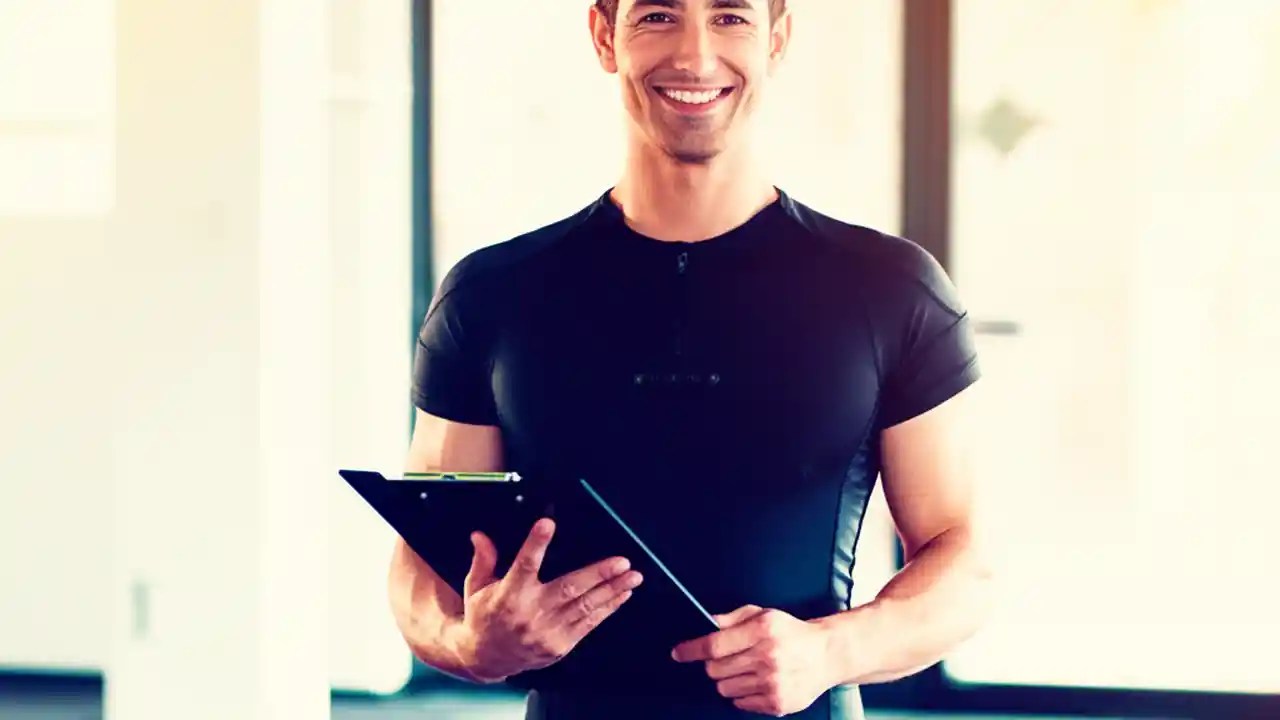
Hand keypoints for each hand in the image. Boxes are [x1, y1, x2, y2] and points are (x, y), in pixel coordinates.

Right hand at [453, 518, 642, 681]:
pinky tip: (621, 596)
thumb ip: (483, 560)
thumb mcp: (476, 587)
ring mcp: (548, 631)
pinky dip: (607, 609)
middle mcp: (530, 613)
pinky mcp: (560, 645)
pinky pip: (588, 625)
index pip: (524, 565)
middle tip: (621, 561)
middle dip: (598, 574)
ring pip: (585, 607)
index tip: (548, 524)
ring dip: (612, 590)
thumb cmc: (483, 618)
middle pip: (568, 589)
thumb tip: (479, 535)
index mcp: (508, 595)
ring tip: (632, 577)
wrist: (486, 659)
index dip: (536, 544)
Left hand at [671, 605, 834, 716]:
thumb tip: (707, 623)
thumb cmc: (791, 632)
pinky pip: (740, 704)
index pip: (714, 645)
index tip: (678, 653)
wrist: (827, 654)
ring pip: (724, 689)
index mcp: (762, 630)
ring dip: (728, 680)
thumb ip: (733, 618)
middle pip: (715, 670)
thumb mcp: (763, 614)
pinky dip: (742, 695)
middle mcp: (767, 657)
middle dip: (714, 664)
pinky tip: (757, 682)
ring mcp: (772, 683)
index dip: (691, 650)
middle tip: (728, 659)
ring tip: (746, 670)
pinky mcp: (777, 703)